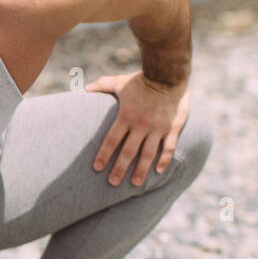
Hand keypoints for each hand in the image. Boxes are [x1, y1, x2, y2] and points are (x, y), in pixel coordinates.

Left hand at [84, 70, 189, 185]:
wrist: (169, 75)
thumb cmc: (141, 79)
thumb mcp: (119, 81)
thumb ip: (102, 85)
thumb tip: (85, 89)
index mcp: (126, 116)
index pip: (112, 140)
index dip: (104, 155)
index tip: (97, 168)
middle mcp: (141, 125)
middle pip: (128, 152)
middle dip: (119, 169)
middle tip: (113, 182)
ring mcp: (158, 128)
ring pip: (148, 154)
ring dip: (141, 170)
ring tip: (135, 184)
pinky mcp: (172, 128)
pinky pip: (168, 148)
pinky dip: (164, 160)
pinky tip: (158, 171)